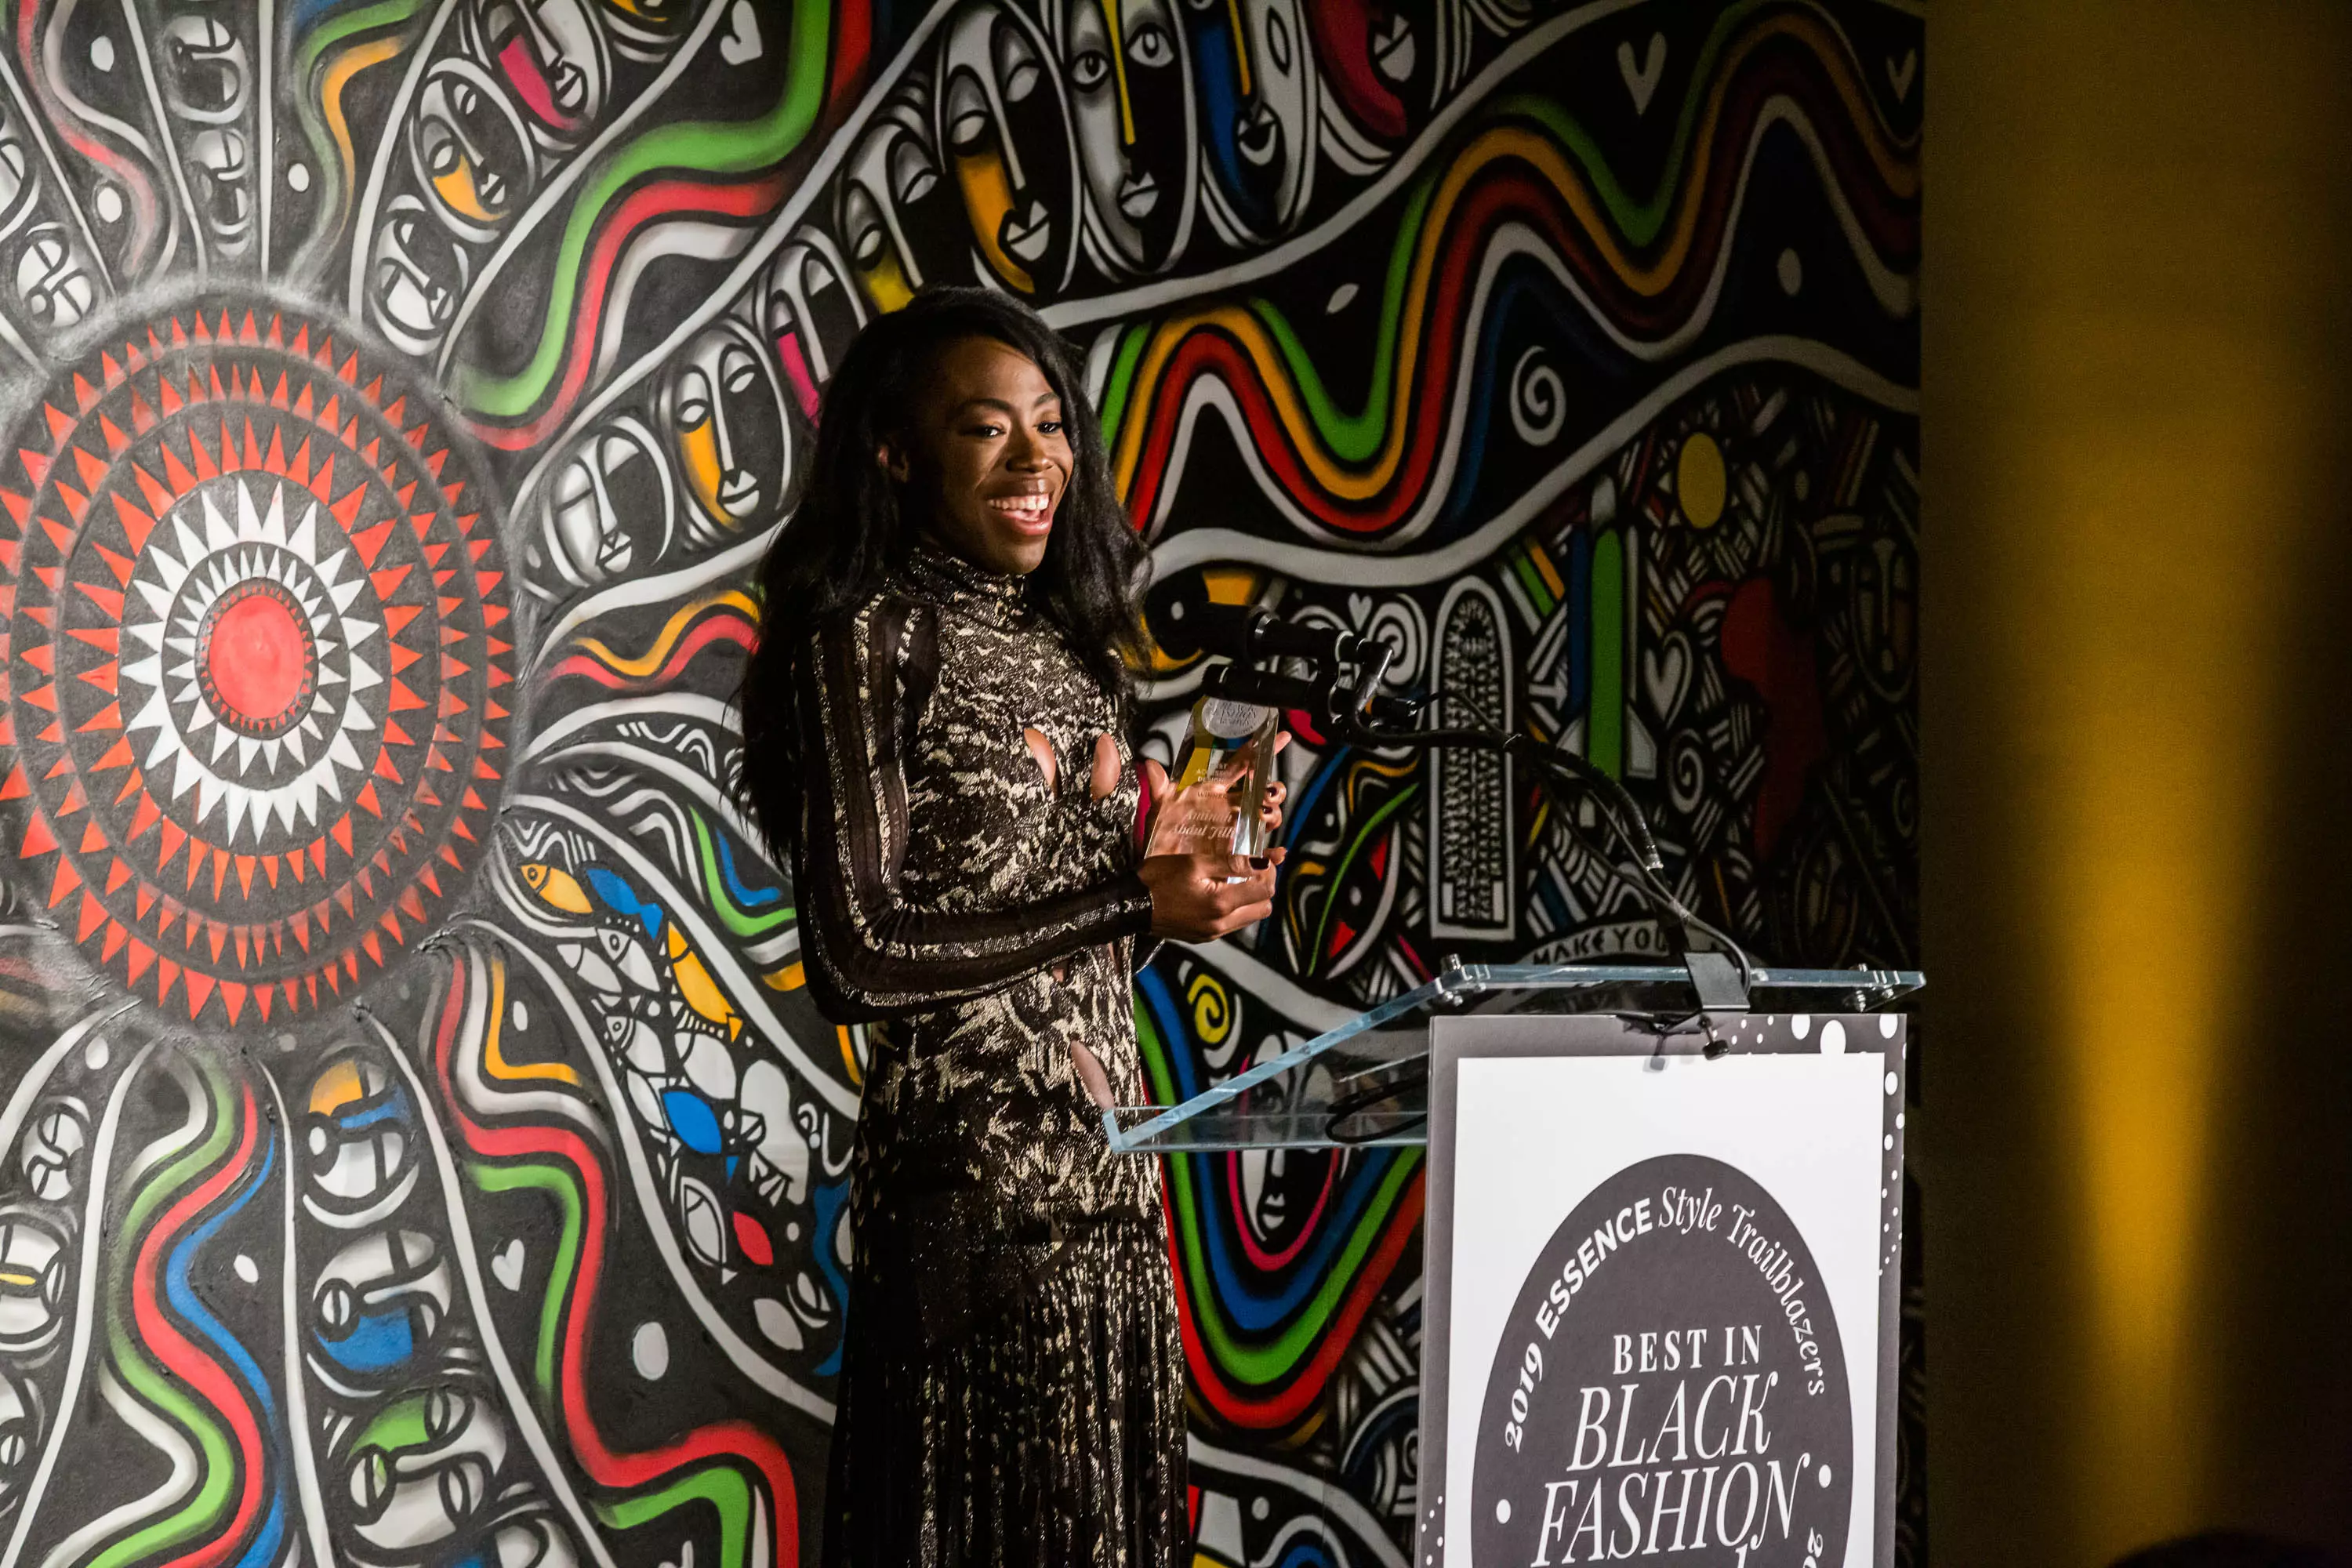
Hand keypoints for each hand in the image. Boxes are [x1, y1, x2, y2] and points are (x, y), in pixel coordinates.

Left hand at [1140, 731, 1290, 846]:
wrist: (1157, 869)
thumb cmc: (1159, 835)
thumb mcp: (1159, 809)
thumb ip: (1160, 786)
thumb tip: (1152, 764)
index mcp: (1214, 792)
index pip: (1241, 765)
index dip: (1260, 750)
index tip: (1281, 737)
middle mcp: (1230, 808)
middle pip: (1262, 792)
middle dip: (1272, 789)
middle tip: (1267, 793)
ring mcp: (1236, 830)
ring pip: (1266, 817)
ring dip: (1273, 815)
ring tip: (1264, 817)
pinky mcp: (1237, 855)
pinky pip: (1260, 853)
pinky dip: (1272, 855)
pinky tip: (1276, 854)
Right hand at [1140, 850, 1284, 941]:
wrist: (1130, 906)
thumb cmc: (1159, 878)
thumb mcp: (1195, 863)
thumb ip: (1232, 862)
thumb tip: (1265, 861)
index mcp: (1222, 903)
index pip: (1265, 891)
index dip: (1269, 872)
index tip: (1262, 857)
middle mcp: (1222, 924)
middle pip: (1264, 909)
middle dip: (1264, 887)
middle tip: (1252, 868)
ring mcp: (1213, 934)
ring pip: (1250, 918)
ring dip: (1250, 899)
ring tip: (1236, 879)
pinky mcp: (1203, 937)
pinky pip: (1232, 924)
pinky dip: (1235, 909)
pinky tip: (1220, 893)